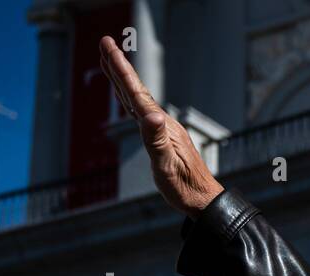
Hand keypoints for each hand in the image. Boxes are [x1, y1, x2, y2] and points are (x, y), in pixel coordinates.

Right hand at [98, 35, 223, 216]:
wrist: (204, 200)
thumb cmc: (185, 187)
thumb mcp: (167, 166)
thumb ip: (157, 140)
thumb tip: (151, 115)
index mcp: (160, 127)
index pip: (136, 94)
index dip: (121, 71)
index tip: (109, 47)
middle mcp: (162, 124)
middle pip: (136, 91)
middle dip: (119, 67)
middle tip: (105, 42)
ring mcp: (163, 130)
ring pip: (138, 99)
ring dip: (123, 80)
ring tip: (111, 61)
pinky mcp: (163, 138)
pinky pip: (141, 112)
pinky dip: (131, 99)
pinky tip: (128, 98)